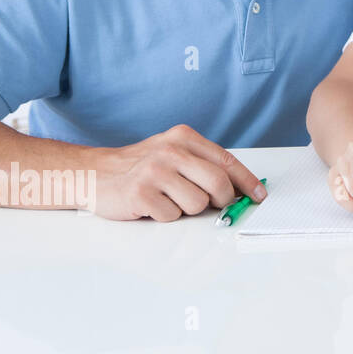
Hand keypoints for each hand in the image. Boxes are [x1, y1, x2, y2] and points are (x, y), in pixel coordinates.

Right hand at [92, 124, 265, 221]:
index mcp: (184, 137)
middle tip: (211, 204)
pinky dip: (166, 216)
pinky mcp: (140, 194)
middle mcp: (171, 151)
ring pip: (197, 204)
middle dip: (221, 201)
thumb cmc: (141, 166)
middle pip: (218, 184)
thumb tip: (241, 189)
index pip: (227, 161)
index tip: (259, 196)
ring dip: (187, 209)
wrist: (94, 172)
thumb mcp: (173, 152)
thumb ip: (204, 164)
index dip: (247, 182)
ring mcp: (154, 172)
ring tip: (169, 198)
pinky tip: (151, 205)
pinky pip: (172, 216)